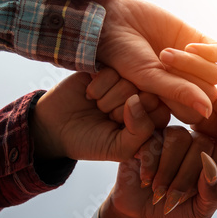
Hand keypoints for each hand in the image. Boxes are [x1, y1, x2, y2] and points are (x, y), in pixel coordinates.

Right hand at [31, 71, 169, 161]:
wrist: (56, 129)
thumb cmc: (91, 142)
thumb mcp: (120, 149)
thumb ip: (140, 132)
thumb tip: (136, 100)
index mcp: (151, 116)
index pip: (161, 112)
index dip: (138, 121)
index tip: (120, 130)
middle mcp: (141, 95)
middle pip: (147, 95)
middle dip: (121, 111)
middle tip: (107, 117)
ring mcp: (124, 80)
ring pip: (128, 83)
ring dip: (107, 100)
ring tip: (98, 106)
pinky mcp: (107, 68)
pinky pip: (111, 72)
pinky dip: (97, 87)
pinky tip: (89, 94)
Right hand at [94, 0, 216, 123]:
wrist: (115, 19)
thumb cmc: (124, 54)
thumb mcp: (149, 78)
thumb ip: (179, 94)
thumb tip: (208, 111)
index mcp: (172, 101)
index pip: (197, 114)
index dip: (183, 103)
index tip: (158, 89)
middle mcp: (186, 84)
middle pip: (210, 94)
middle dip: (187, 80)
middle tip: (161, 63)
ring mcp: (195, 63)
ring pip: (216, 73)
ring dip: (192, 63)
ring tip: (165, 53)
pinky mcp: (201, 40)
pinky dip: (207, 51)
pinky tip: (188, 45)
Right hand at [97, 129, 216, 217]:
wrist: (140, 214)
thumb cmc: (175, 210)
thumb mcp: (200, 211)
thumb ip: (214, 193)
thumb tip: (212, 169)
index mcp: (214, 157)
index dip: (207, 178)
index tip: (191, 198)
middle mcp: (196, 140)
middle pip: (201, 143)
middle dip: (185, 176)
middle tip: (171, 198)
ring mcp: (171, 135)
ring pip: (178, 137)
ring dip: (167, 169)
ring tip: (158, 191)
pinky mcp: (148, 135)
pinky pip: (154, 138)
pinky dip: (150, 164)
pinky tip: (145, 180)